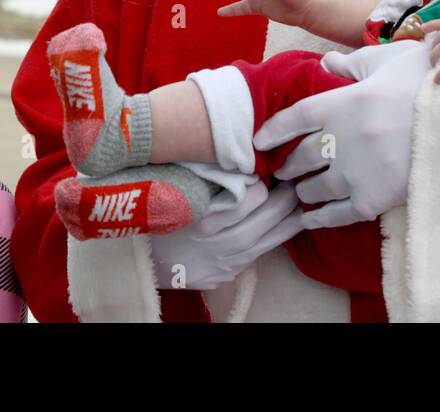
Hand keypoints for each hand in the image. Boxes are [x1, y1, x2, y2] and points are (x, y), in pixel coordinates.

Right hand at [148, 180, 302, 289]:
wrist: (140, 262)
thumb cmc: (155, 220)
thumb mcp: (174, 193)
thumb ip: (204, 179)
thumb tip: (236, 163)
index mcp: (199, 221)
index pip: (243, 202)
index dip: (259, 185)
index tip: (264, 172)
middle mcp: (213, 246)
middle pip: (259, 224)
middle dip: (283, 203)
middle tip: (294, 183)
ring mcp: (220, 264)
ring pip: (264, 245)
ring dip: (287, 224)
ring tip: (299, 204)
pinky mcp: (224, 276)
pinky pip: (256, 257)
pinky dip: (273, 240)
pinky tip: (284, 226)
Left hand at [253, 40, 432, 229]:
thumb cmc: (425, 81)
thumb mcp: (385, 61)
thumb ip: (351, 64)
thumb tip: (326, 63)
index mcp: (342, 102)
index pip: (294, 118)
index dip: (274, 130)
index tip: (261, 141)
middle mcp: (342, 138)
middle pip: (301, 157)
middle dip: (289, 165)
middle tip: (282, 170)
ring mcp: (358, 171)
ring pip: (315, 188)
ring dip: (303, 191)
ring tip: (300, 192)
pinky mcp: (375, 197)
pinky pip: (338, 214)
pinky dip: (320, 218)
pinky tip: (310, 219)